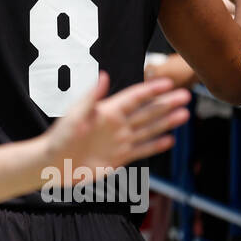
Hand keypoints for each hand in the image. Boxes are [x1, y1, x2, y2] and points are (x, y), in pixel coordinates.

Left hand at [41, 73, 187, 177]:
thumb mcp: (76, 115)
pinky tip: (169, 140)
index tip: (168, 82)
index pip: (134, 97)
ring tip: (184, 114)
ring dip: (166, 122)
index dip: (151, 89)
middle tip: (186, 96)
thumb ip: (92, 96)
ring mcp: (119, 141)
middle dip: (166, 104)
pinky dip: (155, 145)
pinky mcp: (119, 157)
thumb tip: (104, 76)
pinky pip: (141, 150)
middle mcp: (116, 124)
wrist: (54, 164)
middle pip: (146, 111)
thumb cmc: (60, 137)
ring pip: (148, 129)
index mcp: (107, 111)